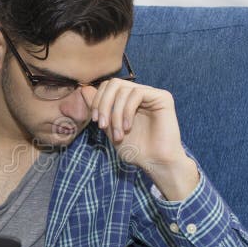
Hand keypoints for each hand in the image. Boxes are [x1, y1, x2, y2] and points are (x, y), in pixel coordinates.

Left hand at [81, 80, 198, 200]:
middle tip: (102, 125)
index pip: (108, 86)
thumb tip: (84, 89)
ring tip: (118, 134)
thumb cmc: (135, 149)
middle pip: (114, 83)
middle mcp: (140, 93)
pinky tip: (128, 127)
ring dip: (115, 114)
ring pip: (124, 90)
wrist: (155, 163)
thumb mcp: (110, 129)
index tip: (95, 120)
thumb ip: (100, 110)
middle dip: (103, 104)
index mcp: (128, 99)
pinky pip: (137, 93)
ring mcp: (152, 94)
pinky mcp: (163, 97)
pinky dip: (127, 111)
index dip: (97, 100)